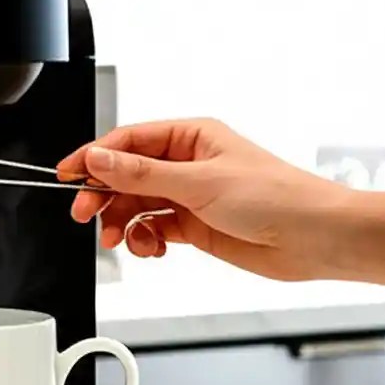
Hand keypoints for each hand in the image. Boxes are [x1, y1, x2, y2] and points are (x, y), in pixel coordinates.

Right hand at [56, 118, 350, 280]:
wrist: (315, 239)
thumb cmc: (277, 197)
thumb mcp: (199, 182)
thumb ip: (141, 175)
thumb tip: (99, 158)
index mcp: (191, 137)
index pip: (128, 141)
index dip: (94, 157)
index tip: (68, 174)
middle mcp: (187, 163)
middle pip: (126, 176)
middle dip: (104, 195)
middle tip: (86, 214)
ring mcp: (190, 195)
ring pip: (137, 205)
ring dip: (123, 223)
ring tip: (120, 239)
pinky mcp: (195, 225)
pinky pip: (153, 229)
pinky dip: (145, 240)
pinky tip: (151, 248)